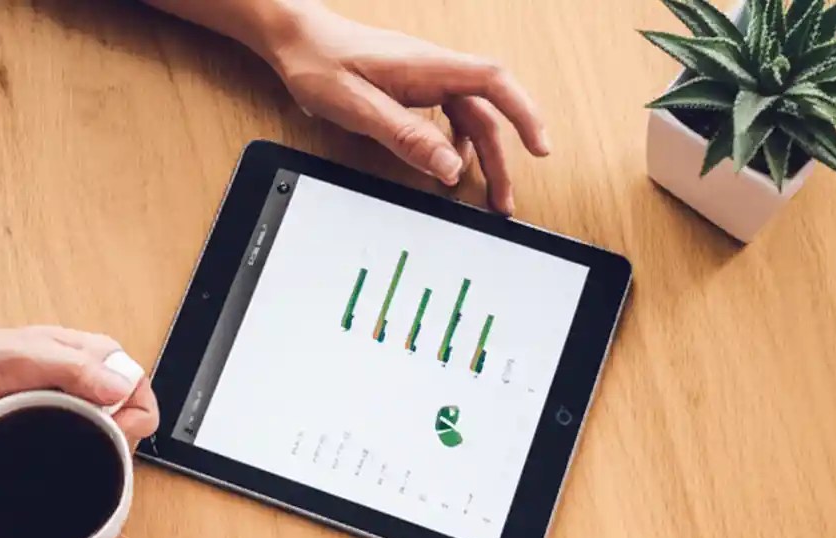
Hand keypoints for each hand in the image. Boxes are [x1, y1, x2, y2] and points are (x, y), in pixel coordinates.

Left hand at [0, 324, 159, 441]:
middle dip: (116, 436)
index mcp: (98, 353)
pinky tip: (59, 453)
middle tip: (86, 445)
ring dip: (95, 445)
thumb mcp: (31, 358)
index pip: (141, 390)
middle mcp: (92, 374)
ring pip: (109, 431)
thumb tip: (121, 388)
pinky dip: (78, 451)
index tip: (110, 433)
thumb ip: (78, 370)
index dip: (134, 418)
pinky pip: (84, 439)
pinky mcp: (58, 417)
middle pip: (131, 415)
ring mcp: (76, 398)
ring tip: (66, 447)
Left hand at [266, 8, 549, 213]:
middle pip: (485, 112)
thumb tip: (450, 166)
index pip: (494, 83)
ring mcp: (424, 77)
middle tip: (504, 200)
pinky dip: (457, 142)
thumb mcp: (359, 107)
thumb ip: (407, 137)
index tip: (539, 148)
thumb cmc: (319, 63)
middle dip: (502, 157)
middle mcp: (433, 69)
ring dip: (482, 155)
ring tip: (485, 193)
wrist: (296, 39)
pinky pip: (449, 114)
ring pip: (469, 117)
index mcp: (427, 66)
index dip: (524, 114)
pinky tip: (453, 163)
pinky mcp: (413, 87)